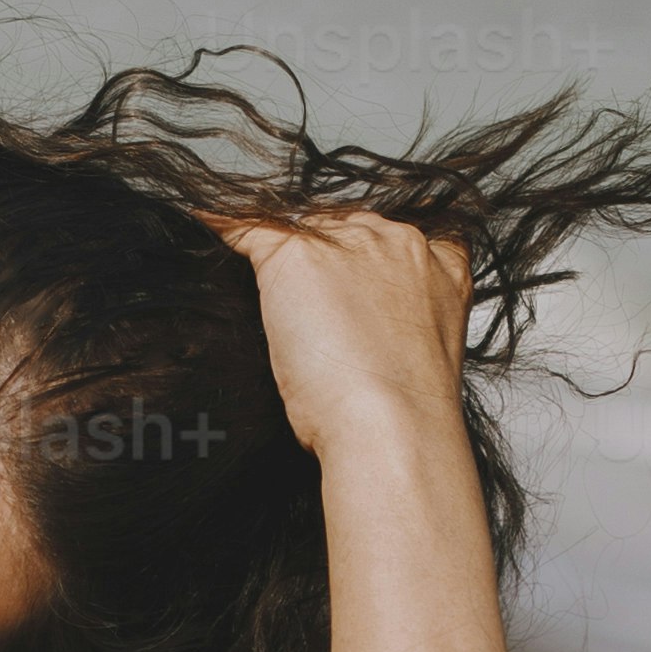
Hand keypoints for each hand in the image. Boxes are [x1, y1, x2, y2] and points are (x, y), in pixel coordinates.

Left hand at [223, 212, 474, 460]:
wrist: (391, 426)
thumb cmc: (406, 412)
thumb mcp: (425, 353)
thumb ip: (404, 322)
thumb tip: (368, 334)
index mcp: (441, 265)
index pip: (395, 238)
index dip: (368, 263)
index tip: (353, 295)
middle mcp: (397, 240)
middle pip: (347, 227)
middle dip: (329, 261)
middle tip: (317, 319)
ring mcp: (346, 243)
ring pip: (302, 229)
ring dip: (284, 254)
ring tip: (276, 302)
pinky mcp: (294, 256)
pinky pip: (250, 229)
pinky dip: (226, 228)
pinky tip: (209, 225)